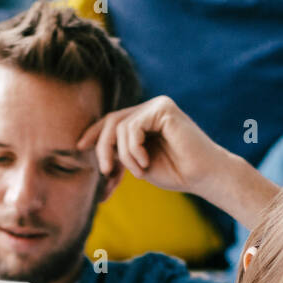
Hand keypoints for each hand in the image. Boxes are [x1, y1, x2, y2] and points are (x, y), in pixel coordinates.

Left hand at [77, 95, 229, 195]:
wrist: (203, 176)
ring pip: (120, 127)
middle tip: (104, 171)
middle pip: (111, 121)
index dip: (94, 133)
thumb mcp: (138, 164)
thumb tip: (91, 152)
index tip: (79, 147)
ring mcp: (157, 106)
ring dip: (125, 156)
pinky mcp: (163, 108)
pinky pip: (133, 127)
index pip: (111, 121)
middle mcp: (150, 109)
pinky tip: (145, 162)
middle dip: (103, 148)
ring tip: (139, 171)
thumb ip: (119, 154)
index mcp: (144, 120)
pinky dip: (134, 149)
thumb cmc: (175, 173)